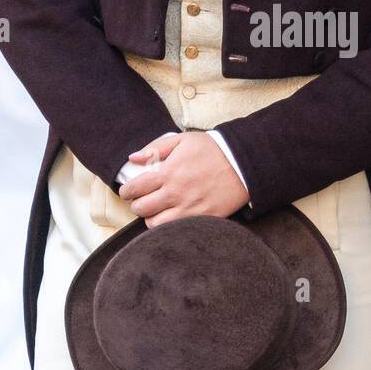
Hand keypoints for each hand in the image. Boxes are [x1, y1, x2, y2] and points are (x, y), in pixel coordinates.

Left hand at [118, 131, 249, 226]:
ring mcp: (189, 208)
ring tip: (154, 212)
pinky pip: (176, 230)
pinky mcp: (202, 218)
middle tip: (140, 201)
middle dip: (137, 205)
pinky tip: (171, 217)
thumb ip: (156, 148)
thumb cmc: (212, 149)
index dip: (127, 191)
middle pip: (142, 208)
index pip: (136, 187)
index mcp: (169, 172)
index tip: (127, 191)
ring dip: (151, 218)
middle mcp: (176, 193)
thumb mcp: (184, 140)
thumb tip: (133, 158)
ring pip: (156, 224)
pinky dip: (168, 226)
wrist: (243, 163)